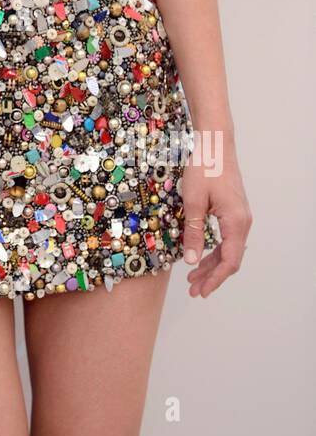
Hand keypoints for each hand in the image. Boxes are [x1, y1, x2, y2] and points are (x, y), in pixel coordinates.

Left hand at [180, 137, 252, 298]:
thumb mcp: (193, 202)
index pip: (229, 261)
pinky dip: (215, 249)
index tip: (201, 291)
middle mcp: (243, 222)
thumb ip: (194, 232)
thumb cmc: (204, 168)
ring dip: (212, 264)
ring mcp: (240, 216)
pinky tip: (201, 255)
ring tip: (193, 277)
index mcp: (236, 222)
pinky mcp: (234, 211)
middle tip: (193, 289)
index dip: (215, 279)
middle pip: (230, 258)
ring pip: (228, 249)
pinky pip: (227, 237)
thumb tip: (192, 261)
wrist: (216, 144)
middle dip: (211, 276)